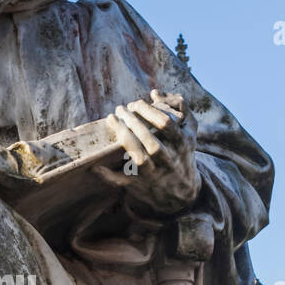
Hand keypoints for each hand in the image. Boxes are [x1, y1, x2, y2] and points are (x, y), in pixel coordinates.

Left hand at [102, 90, 199, 213]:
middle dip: (133, 122)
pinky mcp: (139, 185)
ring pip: (139, 158)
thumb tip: (154, 92)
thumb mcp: (189, 129)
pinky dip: (108, 175)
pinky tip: (95, 165)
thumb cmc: (181, 152)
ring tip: (111, 120)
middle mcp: (169, 160)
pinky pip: (122, 181)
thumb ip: (178, 106)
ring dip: (124, 139)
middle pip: (151, 141)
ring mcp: (154, 174)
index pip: (166, 124)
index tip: (135, 104)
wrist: (180, 192)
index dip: (148, 111)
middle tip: (120, 109)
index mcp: (182, 143)